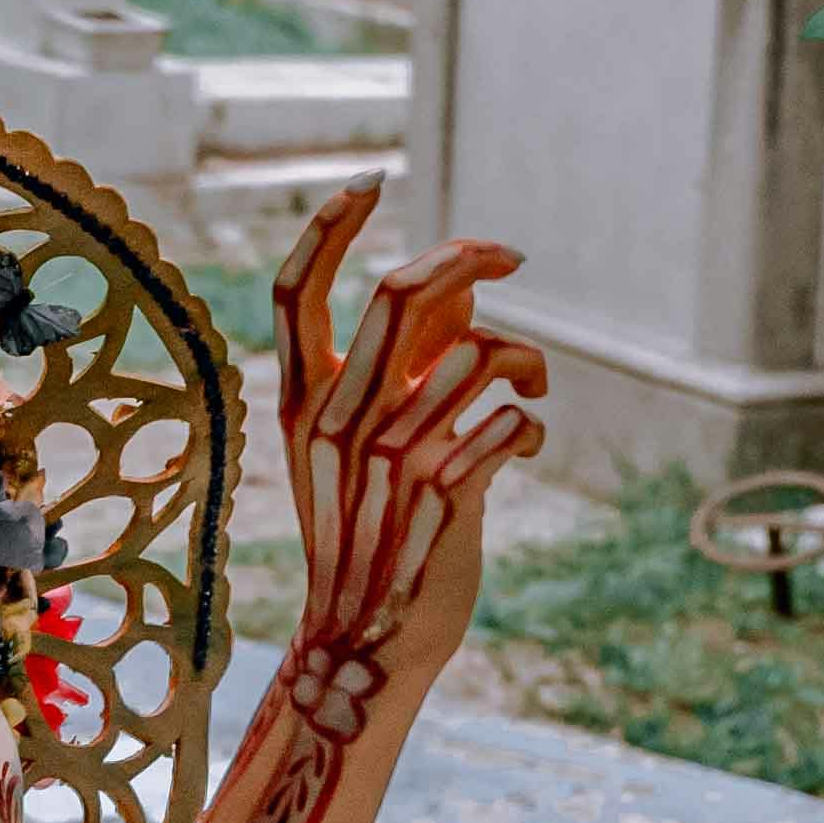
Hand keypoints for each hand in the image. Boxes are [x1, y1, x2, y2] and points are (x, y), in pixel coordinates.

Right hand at [271, 192, 543, 722]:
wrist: (369, 642)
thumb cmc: (373, 534)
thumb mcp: (359, 449)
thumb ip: (402, 365)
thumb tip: (458, 283)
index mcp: (302, 402)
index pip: (295, 290)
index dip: (329, 225)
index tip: (371, 180)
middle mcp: (338, 421)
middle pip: (401, 294)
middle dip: (465, 257)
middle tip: (510, 254)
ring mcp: (390, 456)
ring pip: (480, 354)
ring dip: (522, 360)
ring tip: (528, 388)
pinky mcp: (445, 493)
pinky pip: (509, 421)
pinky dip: (529, 424)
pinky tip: (524, 444)